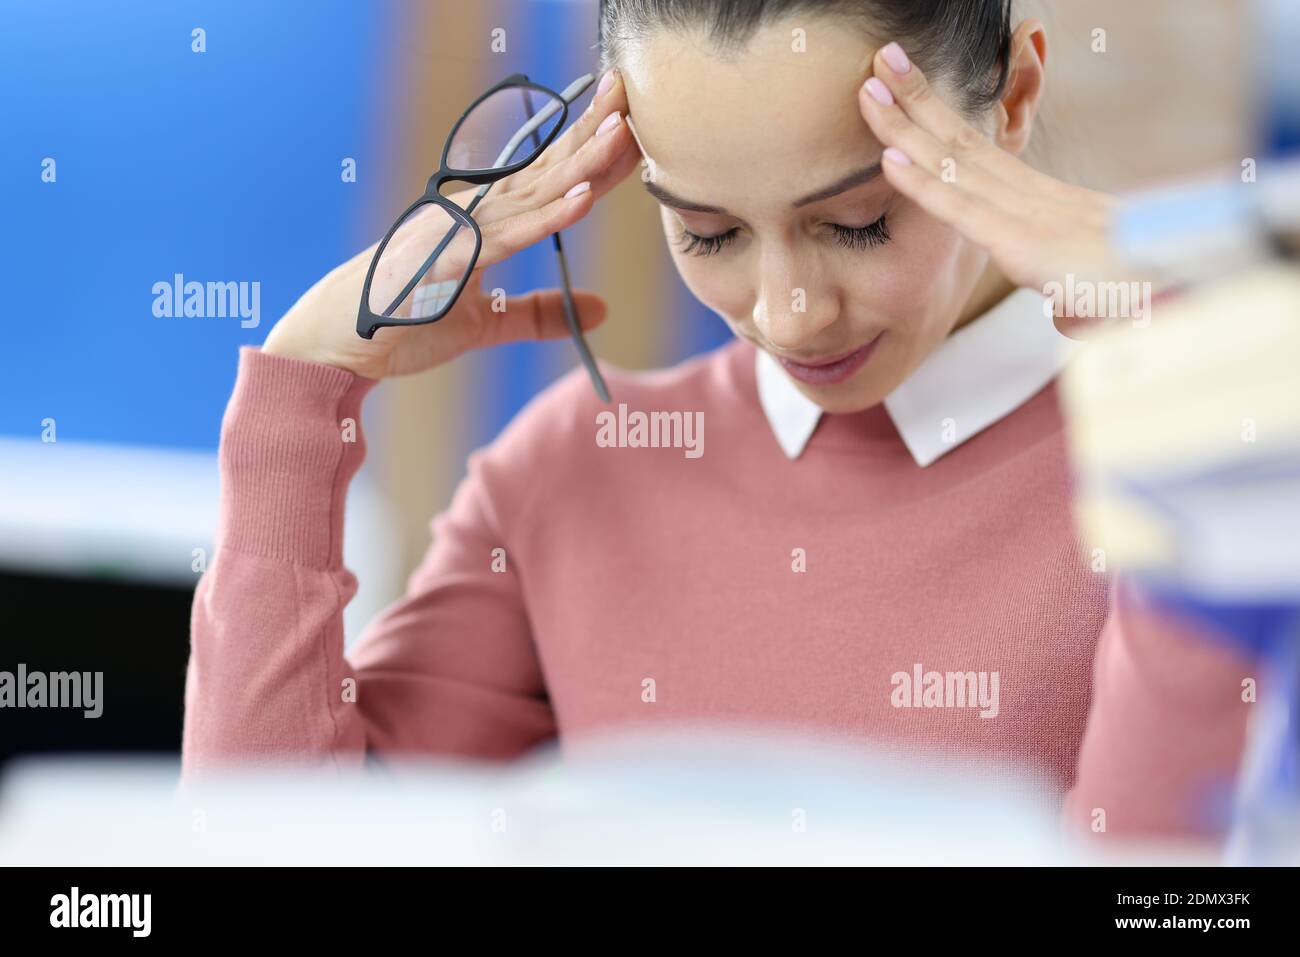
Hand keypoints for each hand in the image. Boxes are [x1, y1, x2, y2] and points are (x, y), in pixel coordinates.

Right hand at [263, 71, 641, 378]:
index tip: (624, 121)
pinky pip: (507, 238)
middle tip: (628, 95)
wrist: (337, 341)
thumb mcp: (486, 324)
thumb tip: (600, 310)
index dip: (585, 151)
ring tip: (621, 135)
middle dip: (589, 134)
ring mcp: (459, 233)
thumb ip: (540, 313)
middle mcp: (472, 214)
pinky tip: (582, 200)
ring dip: (580, 166)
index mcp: (482, 220)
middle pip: (542, 172)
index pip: (544, 181)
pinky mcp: (447, 261)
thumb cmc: (404, 321)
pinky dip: (546, 220)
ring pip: (533, 196)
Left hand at [857, 42, 1127, 336]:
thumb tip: (1068, 315)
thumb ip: (1071, 298)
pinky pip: (963, 210)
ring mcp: (1024, 214)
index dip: (939, 117)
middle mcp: (1028, 195)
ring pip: (954, 162)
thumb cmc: (1141, 293)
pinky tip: (889, 158)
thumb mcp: (1094, 292)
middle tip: (879, 61)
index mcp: (1038, 201)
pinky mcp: (1022, 243)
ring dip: (905, 127)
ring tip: (868, 93)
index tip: (903, 87)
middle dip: (916, 98)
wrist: (1178, 294)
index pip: (979, 151)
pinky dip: (924, 183)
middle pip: (961, 140)